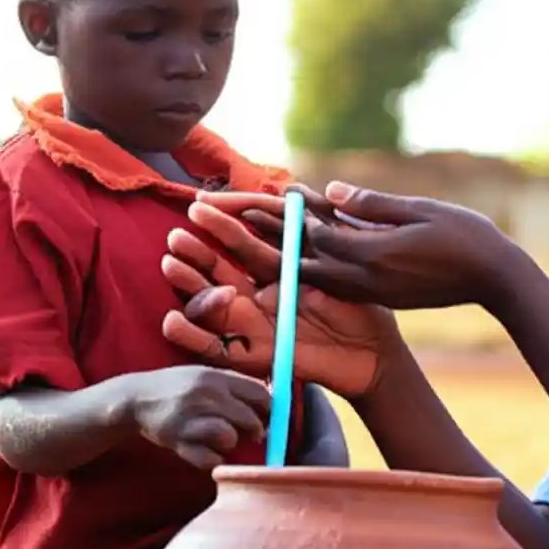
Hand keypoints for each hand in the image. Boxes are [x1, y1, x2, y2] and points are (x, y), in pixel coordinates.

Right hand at [119, 365, 269, 469]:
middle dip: (255, 430)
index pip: (258, 393)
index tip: (271, 416)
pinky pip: (209, 459)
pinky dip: (212, 459)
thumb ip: (232, 385)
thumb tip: (268, 399)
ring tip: (222, 439)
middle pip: (249, 418)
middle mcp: (205, 395)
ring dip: (230, 443)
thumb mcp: (204, 375)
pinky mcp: (178, 440)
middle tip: (253, 434)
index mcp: (215, 377)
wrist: (136, 398)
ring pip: (230, 438)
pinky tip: (207, 452)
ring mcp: (191, 418)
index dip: (270, 408)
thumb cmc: (176, 387)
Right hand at [162, 197, 400, 399]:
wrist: (377, 356)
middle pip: (223, 267)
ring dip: (191, 284)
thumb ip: (318, 233)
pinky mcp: (258, 356)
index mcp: (281, 268)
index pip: (247, 237)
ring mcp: (258, 324)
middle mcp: (263, 293)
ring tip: (172, 264)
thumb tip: (292, 192)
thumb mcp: (342, 265)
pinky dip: (192, 336)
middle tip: (178, 232)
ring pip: (214, 303)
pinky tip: (172, 320)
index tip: (203, 200)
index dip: (227, 219)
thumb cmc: (363, 309)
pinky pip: (219, 349)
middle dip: (200, 249)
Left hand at [203, 183, 527, 310]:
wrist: (494, 279)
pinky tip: (286, 249)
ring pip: (309, 269)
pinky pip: (330, 277)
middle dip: (253, 236)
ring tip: (234, 233)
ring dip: (271, 250)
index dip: (271, 218)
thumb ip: (373, 206)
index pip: (310, 235)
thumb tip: (330, 192)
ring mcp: (369, 288)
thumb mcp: (422, 213)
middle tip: (210, 217)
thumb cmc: (467, 239)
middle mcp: (362, 277)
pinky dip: (304, 262)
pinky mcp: (377, 292)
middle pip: (296, 256)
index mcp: (371, 257)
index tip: (235, 204)